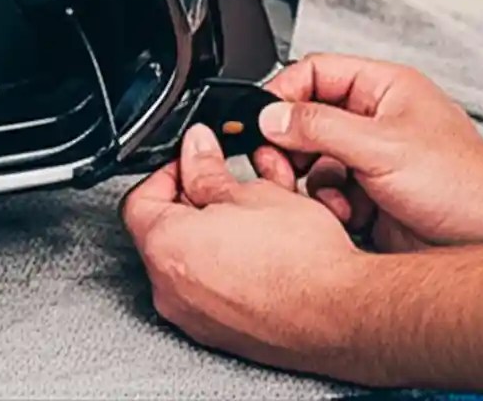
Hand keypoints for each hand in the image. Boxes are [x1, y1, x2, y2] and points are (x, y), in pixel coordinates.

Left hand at [120, 124, 362, 375]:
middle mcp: (170, 289)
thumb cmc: (302, 260)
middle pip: (164, 232)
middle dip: (194, 201)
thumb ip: (209, 169)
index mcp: (166, 247)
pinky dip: (227, 266)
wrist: (341, 314)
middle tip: (227, 184)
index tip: (193, 161)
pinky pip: (212, 290)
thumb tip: (195, 149)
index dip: (168, 171)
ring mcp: (194, 317)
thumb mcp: (251, 192)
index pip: (140, 199)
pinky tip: (260, 251)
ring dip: (214, 233)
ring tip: (253, 217)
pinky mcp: (221, 334)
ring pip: (191, 261)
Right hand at [250, 54, 482, 250]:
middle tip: (281, 170)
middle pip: (304, 119)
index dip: (283, 96)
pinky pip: (326, 192)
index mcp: (380, 88)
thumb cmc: (460, 181)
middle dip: (289, 147)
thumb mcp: (381, 146)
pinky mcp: (366, 193)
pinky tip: (347, 216)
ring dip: (310, 183)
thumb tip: (272, 116)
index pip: (313, 73)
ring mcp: (368, 156)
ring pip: (311, 160)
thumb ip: (320, 127)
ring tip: (327, 199)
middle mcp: (371, 119)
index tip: (263, 123)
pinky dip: (329, 207)